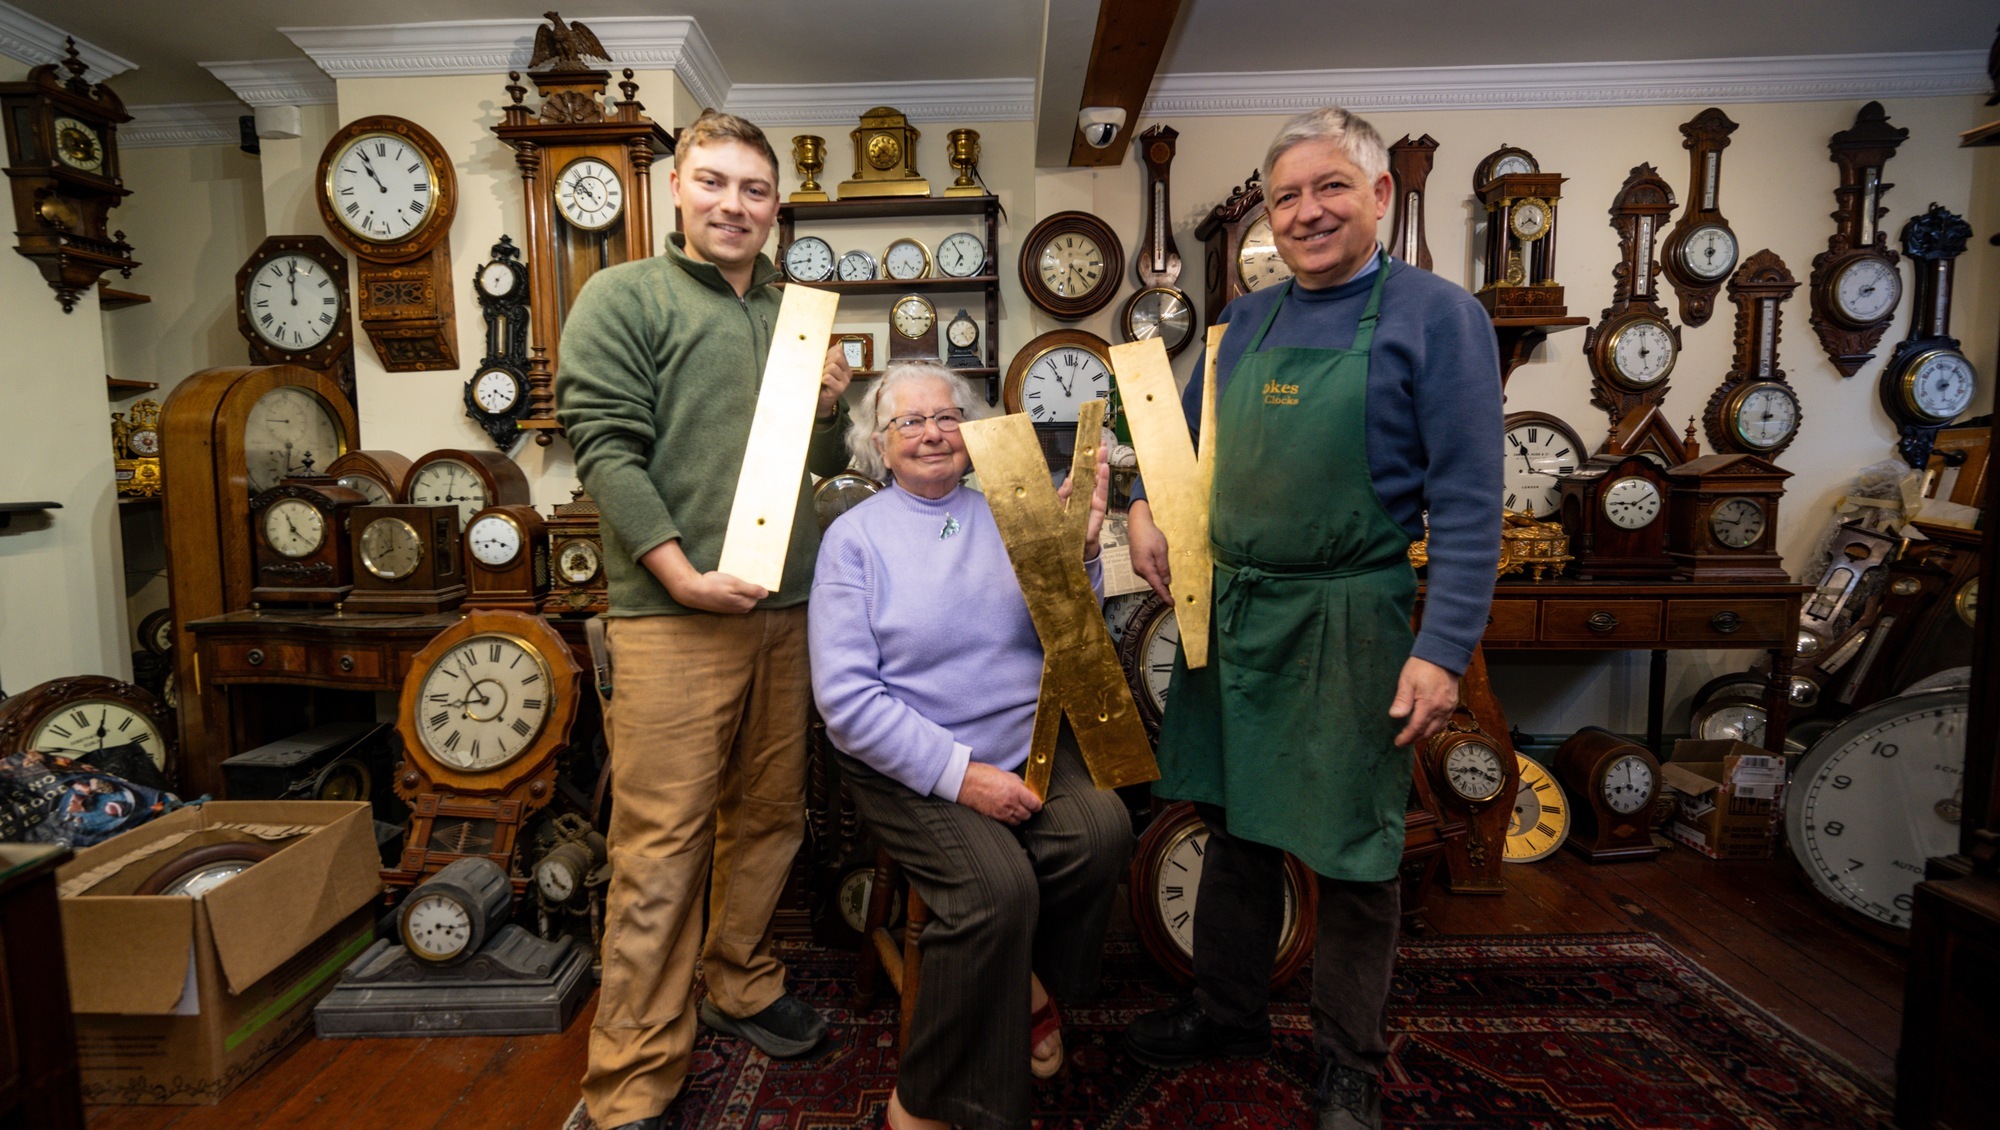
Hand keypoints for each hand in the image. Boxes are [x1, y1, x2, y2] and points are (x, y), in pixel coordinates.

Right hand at [641, 539, 767, 613]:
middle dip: (749, 586)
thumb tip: (766, 593)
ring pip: (742, 597)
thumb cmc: (713, 586)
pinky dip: (733, 591)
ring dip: (741, 588)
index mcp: (745, 604)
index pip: (758, 594)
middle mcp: (739, 609)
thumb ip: (751, 590)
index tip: (753, 574)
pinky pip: (733, 598)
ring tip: (735, 577)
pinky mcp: (723, 605)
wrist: (692, 591)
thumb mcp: (734, 585)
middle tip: (744, 574)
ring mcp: (731, 608)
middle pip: (751, 596)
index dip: (757, 584)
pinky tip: (727, 583)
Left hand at [818, 343, 852, 418]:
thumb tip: (818, 345)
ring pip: (832, 367)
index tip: (821, 362)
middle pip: (837, 356)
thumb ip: (824, 356)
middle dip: (825, 362)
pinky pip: (828, 377)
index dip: (827, 353)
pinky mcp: (840, 389)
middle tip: (820, 371)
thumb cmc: (820, 383)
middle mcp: (847, 372)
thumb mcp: (823, 367)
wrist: (820, 402)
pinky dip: (821, 380)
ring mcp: (845, 381)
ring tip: (820, 378)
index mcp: (844, 364)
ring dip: (822, 372)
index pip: (838, 349)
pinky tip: (821, 384)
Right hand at [956, 762, 1043, 824]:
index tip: (1035, 802)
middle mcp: (1011, 803)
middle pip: (1028, 815)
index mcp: (1015, 790)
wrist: (965, 782)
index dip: (1037, 804)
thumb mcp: (1005, 774)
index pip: (1035, 804)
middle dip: (1028, 810)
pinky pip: (1008, 823)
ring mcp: (1002, 813)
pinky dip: (1009, 819)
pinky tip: (1006, 811)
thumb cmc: (982, 775)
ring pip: (1019, 821)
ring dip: (1019, 816)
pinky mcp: (994, 818)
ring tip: (1014, 808)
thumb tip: (1026, 790)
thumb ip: (1018, 783)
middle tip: (1025, 804)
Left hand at [1054, 440, 1112, 559]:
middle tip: (1099, 441)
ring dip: (1101, 464)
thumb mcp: (1059, 508)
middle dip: (1095, 457)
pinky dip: (1103, 480)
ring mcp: (1093, 501)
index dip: (1084, 459)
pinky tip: (1104, 468)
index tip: (1087, 445)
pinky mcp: (1098, 509)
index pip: (1080, 472)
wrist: (1073, 549)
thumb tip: (1069, 479)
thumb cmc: (1066, 530)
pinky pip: (1101, 493)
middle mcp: (1086, 495)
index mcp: (1076, 493)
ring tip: (1103, 450)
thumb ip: (1063, 493)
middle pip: (1092, 472)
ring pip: (1098, 479)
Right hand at [1126, 499, 1171, 601]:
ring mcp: (1137, 566)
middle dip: (1163, 586)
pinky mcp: (1138, 562)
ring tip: (1165, 569)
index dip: (1165, 595)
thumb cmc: (1150, 535)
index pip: (1157, 586)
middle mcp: (1139, 570)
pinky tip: (1160, 566)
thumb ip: (1164, 568)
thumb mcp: (1161, 551)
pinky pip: (1149, 571)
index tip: (1172, 604)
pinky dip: (1155, 572)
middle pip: (1154, 582)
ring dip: (1160, 577)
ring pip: (1152, 576)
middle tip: (1173, 592)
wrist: (1137, 524)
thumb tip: (1166, 582)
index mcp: (1145, 568)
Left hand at [1389, 656, 1459, 747]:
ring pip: (1438, 728)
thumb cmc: (1423, 665)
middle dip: (1415, 738)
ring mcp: (1449, 707)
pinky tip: (1428, 725)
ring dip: (1425, 734)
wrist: (1443, 654)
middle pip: (1428, 731)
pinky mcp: (1453, 703)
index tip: (1398, 743)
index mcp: (1428, 704)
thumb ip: (1402, 700)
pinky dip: (1435, 727)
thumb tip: (1395, 716)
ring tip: (1414, 735)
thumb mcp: (1407, 680)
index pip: (1416, 728)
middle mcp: (1441, 709)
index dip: (1407, 737)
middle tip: (1404, 741)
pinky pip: (1445, 721)